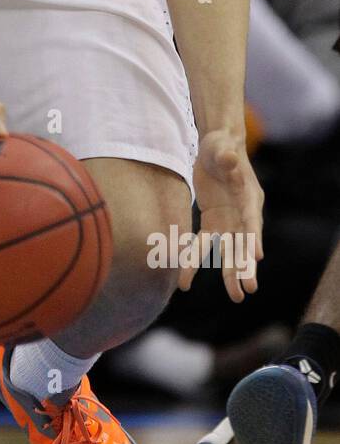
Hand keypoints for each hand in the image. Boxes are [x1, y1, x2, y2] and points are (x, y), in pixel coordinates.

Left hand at [182, 129, 264, 302]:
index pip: (251, 220)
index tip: (256, 256)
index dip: (253, 237)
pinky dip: (198, 259)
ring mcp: (228, 221)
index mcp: (248, 198)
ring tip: (236, 296)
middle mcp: (241, 215)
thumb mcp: (222, 149)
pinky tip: (187, 278)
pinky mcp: (212, 222)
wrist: (215, 148)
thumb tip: (230, 159)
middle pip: (244, 244)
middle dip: (245, 267)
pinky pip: (204, 244)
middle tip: (247, 290)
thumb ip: (226, 157)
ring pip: (230, 252)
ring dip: (231, 274)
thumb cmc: (222, 147)